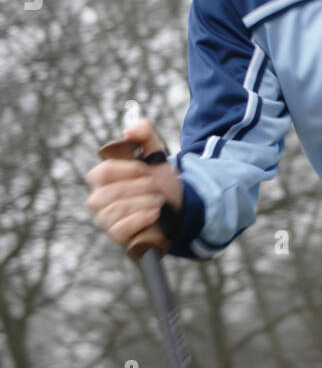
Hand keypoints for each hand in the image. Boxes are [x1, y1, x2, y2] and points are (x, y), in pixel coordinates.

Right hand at [86, 119, 183, 252]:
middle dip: (141, 188)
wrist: (176, 206)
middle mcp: (98, 198)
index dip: (128, 170)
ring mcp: (105, 219)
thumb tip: (129, 131)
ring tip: (158, 200)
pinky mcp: (116, 235)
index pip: (103, 172)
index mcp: (102, 177)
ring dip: (145, 202)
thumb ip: (144, 134)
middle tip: (157, 187)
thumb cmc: (159, 179)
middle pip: (111, 192)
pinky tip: (154, 214)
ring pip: (118, 209)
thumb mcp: (156, 153)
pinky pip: (121, 228)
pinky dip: (142, 219)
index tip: (147, 170)